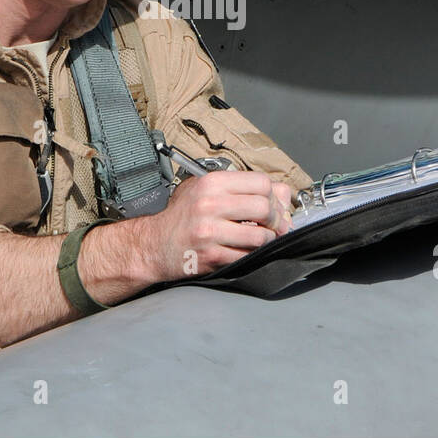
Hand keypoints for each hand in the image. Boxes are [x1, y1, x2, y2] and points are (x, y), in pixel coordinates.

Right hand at [137, 171, 294, 281]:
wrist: (155, 244)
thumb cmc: (182, 216)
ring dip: (267, 240)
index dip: (274, 195)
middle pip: (264, 207)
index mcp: (212, 183)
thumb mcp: (206, 190)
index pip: (261, 182)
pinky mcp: (211, 255)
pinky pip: (246, 256)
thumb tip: (282, 193)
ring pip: (260, 236)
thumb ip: (243, 188)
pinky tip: (246, 250)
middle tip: (274, 225)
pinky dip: (253, 255)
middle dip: (276, 219)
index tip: (274, 205)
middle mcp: (210, 204)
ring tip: (261, 239)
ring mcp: (210, 231)